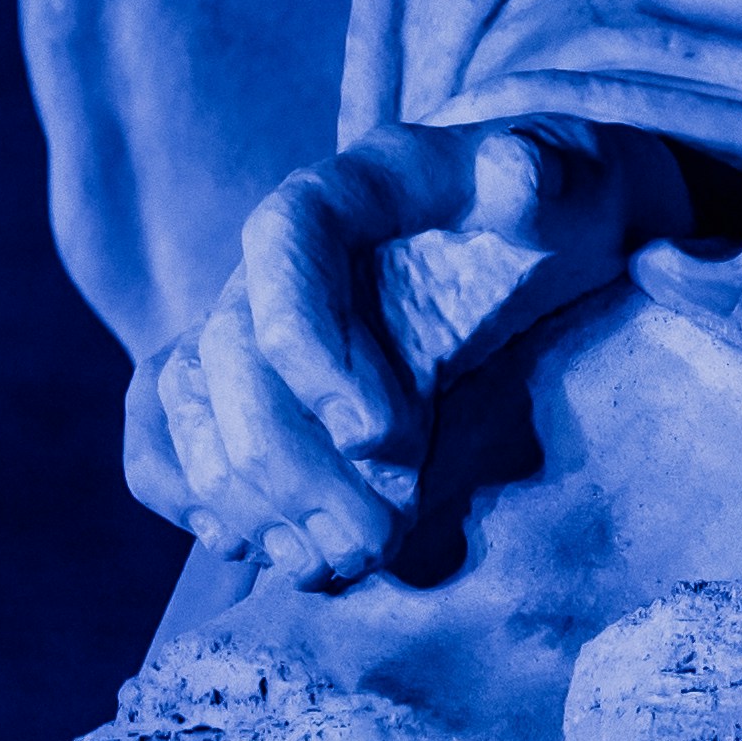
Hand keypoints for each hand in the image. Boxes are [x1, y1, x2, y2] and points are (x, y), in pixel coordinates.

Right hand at [124, 123, 668, 582]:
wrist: (543, 230)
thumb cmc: (563, 203)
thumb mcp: (577, 180)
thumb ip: (546, 178)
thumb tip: (518, 176)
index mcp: (355, 185)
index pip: (285, 242)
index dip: (309, 347)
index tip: (377, 440)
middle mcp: (280, 248)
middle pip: (229, 348)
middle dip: (291, 464)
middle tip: (372, 542)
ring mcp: (249, 309)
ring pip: (191, 400)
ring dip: (246, 499)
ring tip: (328, 564)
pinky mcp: (243, 371)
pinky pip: (163, 423)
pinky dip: (187, 488)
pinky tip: (249, 545)